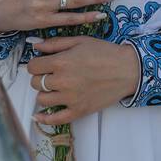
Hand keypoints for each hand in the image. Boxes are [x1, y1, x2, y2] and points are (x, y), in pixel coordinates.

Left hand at [26, 35, 140, 122]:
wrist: (128, 69)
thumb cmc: (105, 53)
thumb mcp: (80, 41)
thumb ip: (55, 43)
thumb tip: (35, 46)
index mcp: (61, 62)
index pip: (33, 67)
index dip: (36, 64)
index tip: (42, 64)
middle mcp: (63, 81)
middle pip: (35, 83)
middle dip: (40, 78)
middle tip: (51, 75)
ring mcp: (70, 98)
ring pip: (42, 99)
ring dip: (45, 93)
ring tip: (54, 89)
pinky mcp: (79, 110)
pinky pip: (56, 119)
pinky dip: (45, 119)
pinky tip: (39, 116)